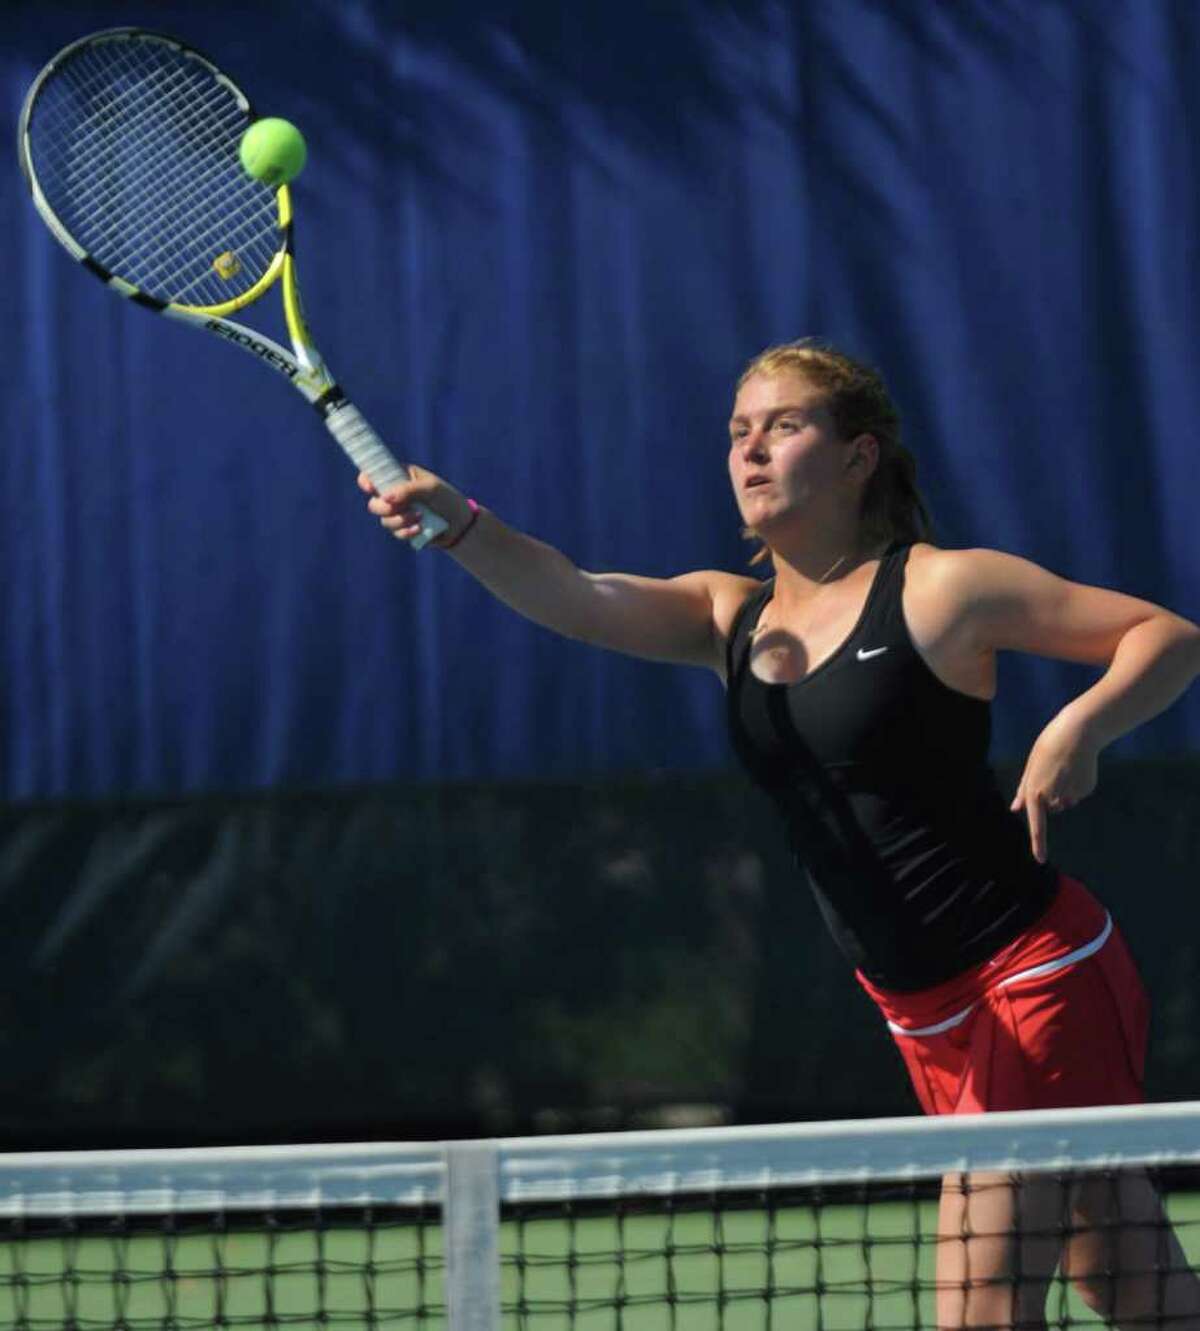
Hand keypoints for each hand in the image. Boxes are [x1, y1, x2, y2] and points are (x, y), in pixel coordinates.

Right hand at [357, 466, 473, 546]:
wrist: (461, 525)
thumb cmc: (447, 499)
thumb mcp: (431, 488)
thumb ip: (408, 490)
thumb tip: (385, 498)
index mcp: (399, 477)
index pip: (374, 475)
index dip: (366, 481)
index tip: (370, 488)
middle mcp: (395, 495)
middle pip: (374, 503)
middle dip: (384, 508)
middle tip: (397, 508)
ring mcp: (399, 513)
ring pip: (384, 520)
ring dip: (400, 521)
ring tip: (420, 517)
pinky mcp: (404, 529)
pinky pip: (396, 533)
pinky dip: (406, 532)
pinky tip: (420, 529)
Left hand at [1009, 713, 1099, 863]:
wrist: (1077, 732)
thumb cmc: (1049, 748)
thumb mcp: (1031, 767)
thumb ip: (1024, 790)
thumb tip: (1015, 809)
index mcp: (1035, 792)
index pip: (1037, 824)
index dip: (1038, 843)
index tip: (1041, 860)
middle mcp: (1054, 797)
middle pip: (1051, 808)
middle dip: (1050, 797)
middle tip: (1052, 773)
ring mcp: (1072, 794)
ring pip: (1066, 801)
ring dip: (1064, 791)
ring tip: (1065, 769)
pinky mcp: (1087, 789)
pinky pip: (1078, 794)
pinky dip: (1077, 785)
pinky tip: (1077, 769)